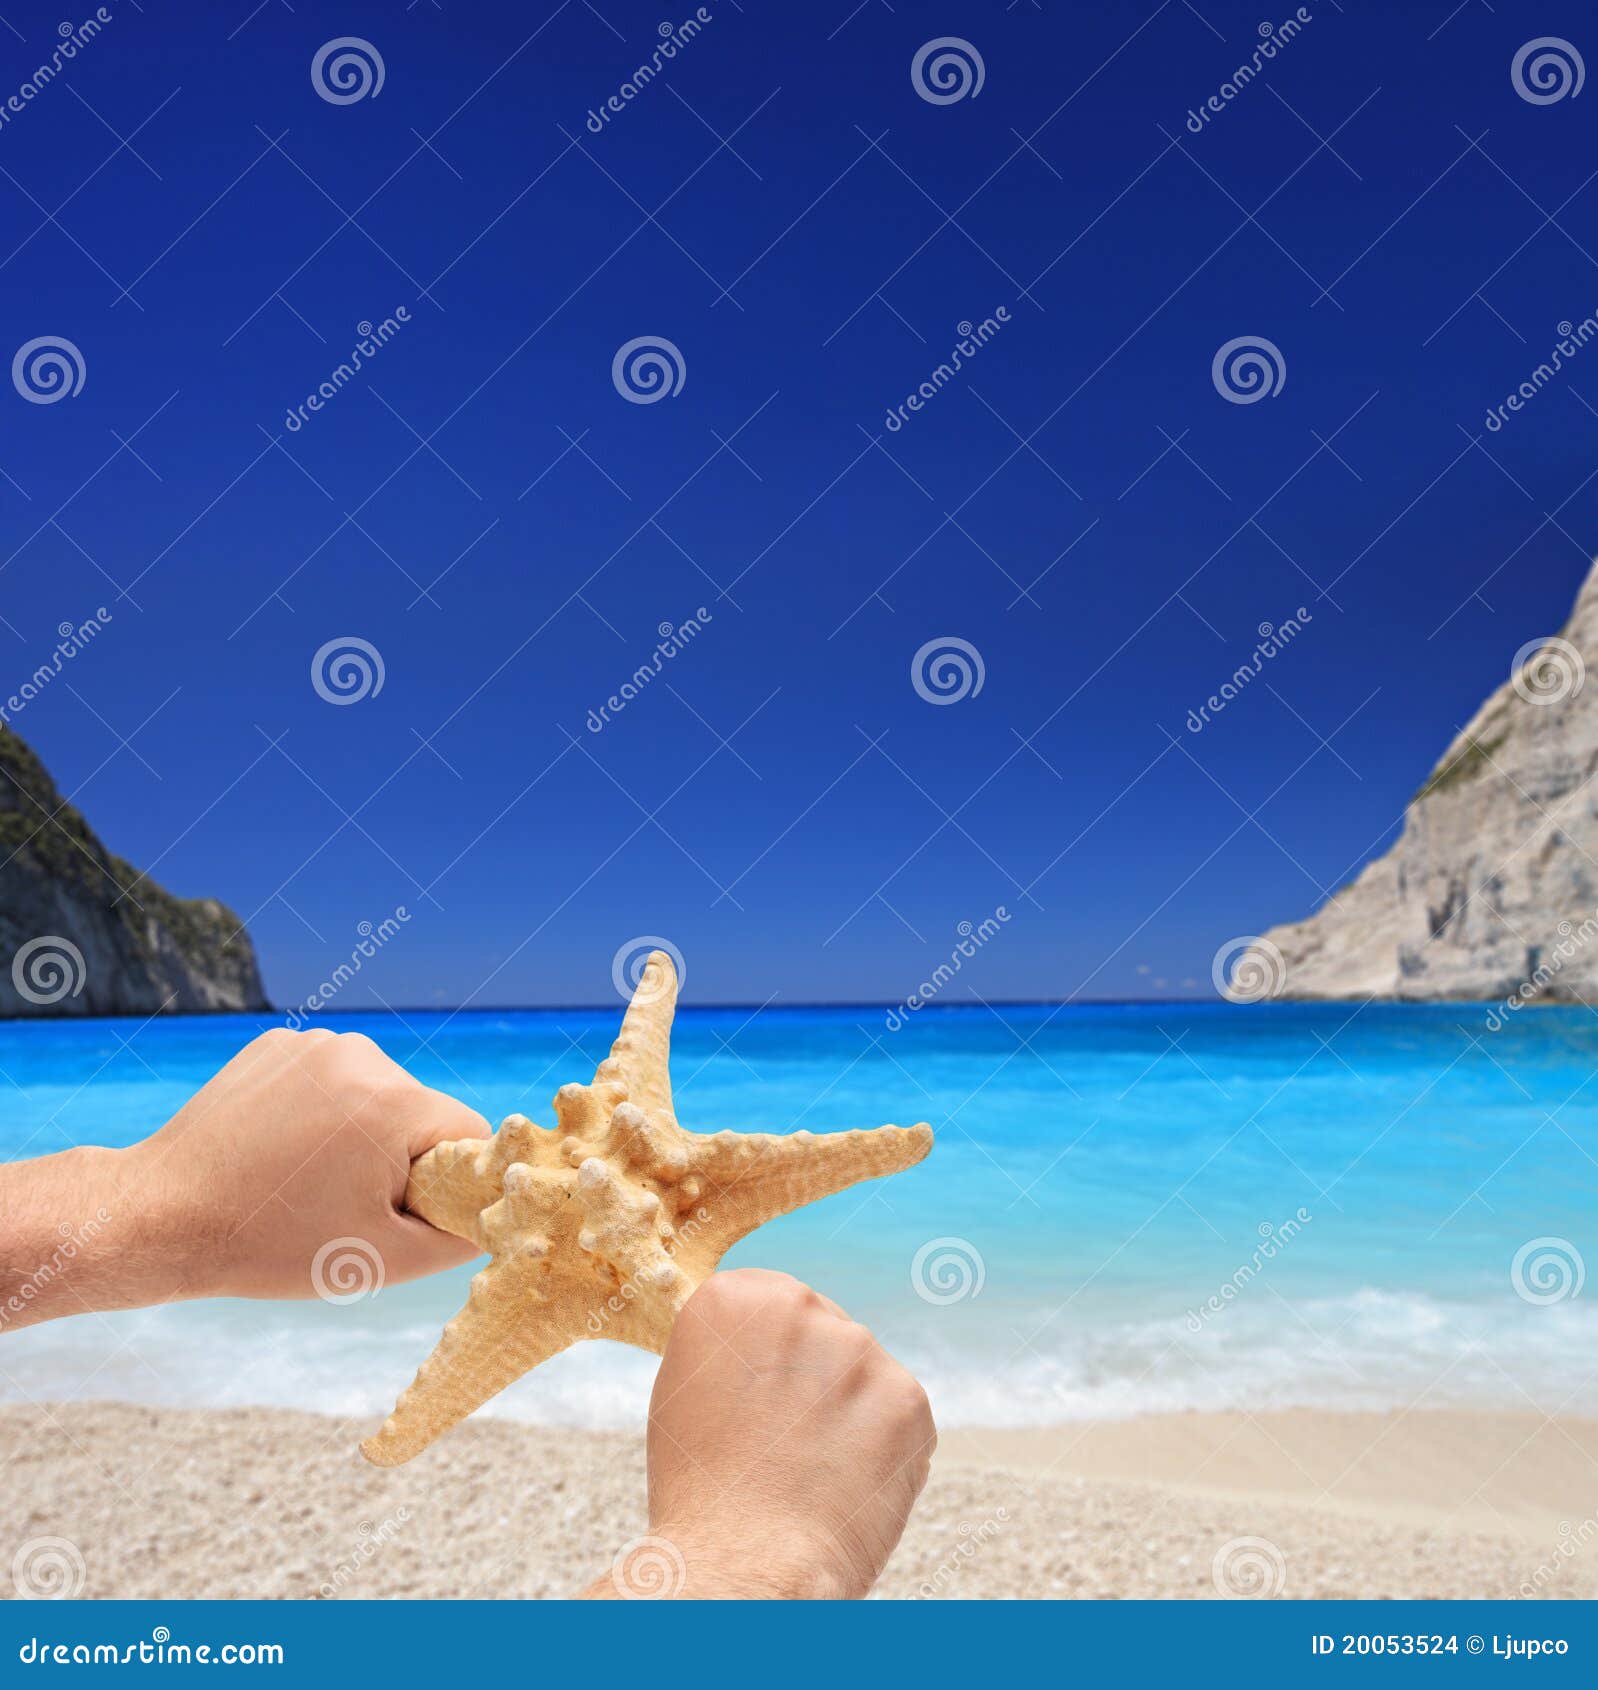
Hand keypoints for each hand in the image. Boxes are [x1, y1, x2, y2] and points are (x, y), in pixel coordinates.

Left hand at [0, 1028, 489, 1326]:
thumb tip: (490, 1216)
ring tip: (304, 1177)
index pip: (467, 1134)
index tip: (391, 1212)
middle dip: (397, 1157)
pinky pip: (331, 1079)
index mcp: (393, 1101)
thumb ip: (456, 1238)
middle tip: (340, 1204)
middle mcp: (361, 1056)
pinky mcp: (278, 1044)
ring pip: (376, 1094)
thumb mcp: (380, 1260)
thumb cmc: (270, 1243)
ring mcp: (314, 1044)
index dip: (443, 1183)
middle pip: (419, 1113)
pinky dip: (319, 1111)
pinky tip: (280, 1148)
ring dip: (360, 1133)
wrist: (160, 1215)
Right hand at [598, 1268, 935, 1598]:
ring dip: (849, 1412)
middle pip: (821, 1328)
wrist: (744, 1565)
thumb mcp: (689, 1392)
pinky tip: (850, 1485)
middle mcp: (800, 1305)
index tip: (760, 1395)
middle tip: (788, 1442)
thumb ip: (734, 1349)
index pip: (768, 1300)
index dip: (768, 1355)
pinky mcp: (907, 1396)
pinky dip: (884, 1449)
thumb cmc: (701, 1493)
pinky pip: (899, 1416)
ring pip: (862, 1374)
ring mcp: (860, 1349)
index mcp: (735, 1297)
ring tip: (814, 1472)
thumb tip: (765, 1346)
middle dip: (815, 1377)